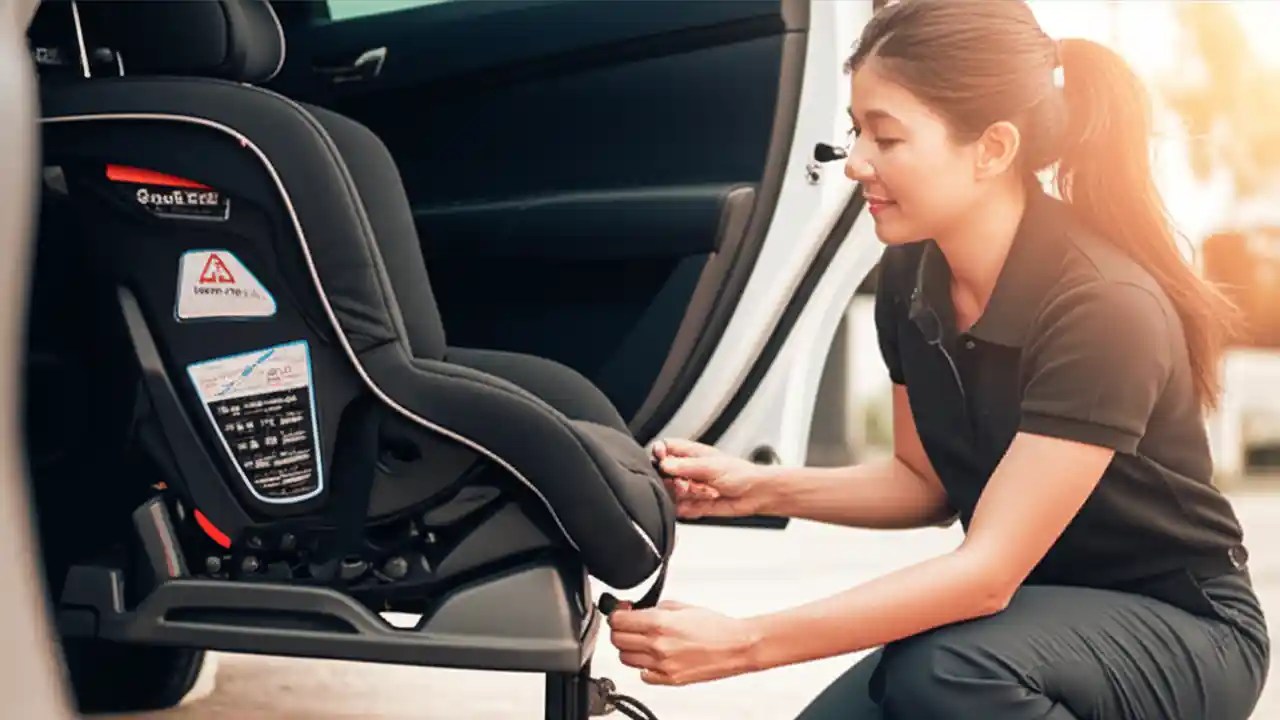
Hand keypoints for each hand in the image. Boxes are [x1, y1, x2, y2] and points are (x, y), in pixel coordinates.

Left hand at [607, 600, 761, 685]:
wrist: (737, 646)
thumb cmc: (717, 626)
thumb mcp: (683, 606)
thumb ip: (657, 608)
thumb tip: (640, 610)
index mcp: (659, 623)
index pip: (618, 620)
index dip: (616, 613)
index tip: (621, 612)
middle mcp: (657, 645)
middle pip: (617, 640)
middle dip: (620, 630)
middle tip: (629, 625)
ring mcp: (662, 665)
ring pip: (626, 659)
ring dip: (629, 648)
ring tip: (641, 641)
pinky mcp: (670, 679)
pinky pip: (643, 675)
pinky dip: (643, 666)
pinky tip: (653, 657)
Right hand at [651, 438, 773, 518]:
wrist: (754, 495)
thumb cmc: (740, 474)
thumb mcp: (710, 466)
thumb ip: (684, 466)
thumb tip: (664, 464)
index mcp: (689, 453)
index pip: (662, 449)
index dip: (659, 455)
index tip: (664, 463)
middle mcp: (685, 470)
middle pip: (662, 475)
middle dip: (676, 481)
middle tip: (690, 482)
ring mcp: (687, 487)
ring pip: (670, 493)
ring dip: (688, 495)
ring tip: (707, 492)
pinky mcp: (691, 504)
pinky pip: (680, 509)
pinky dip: (691, 508)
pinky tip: (706, 501)